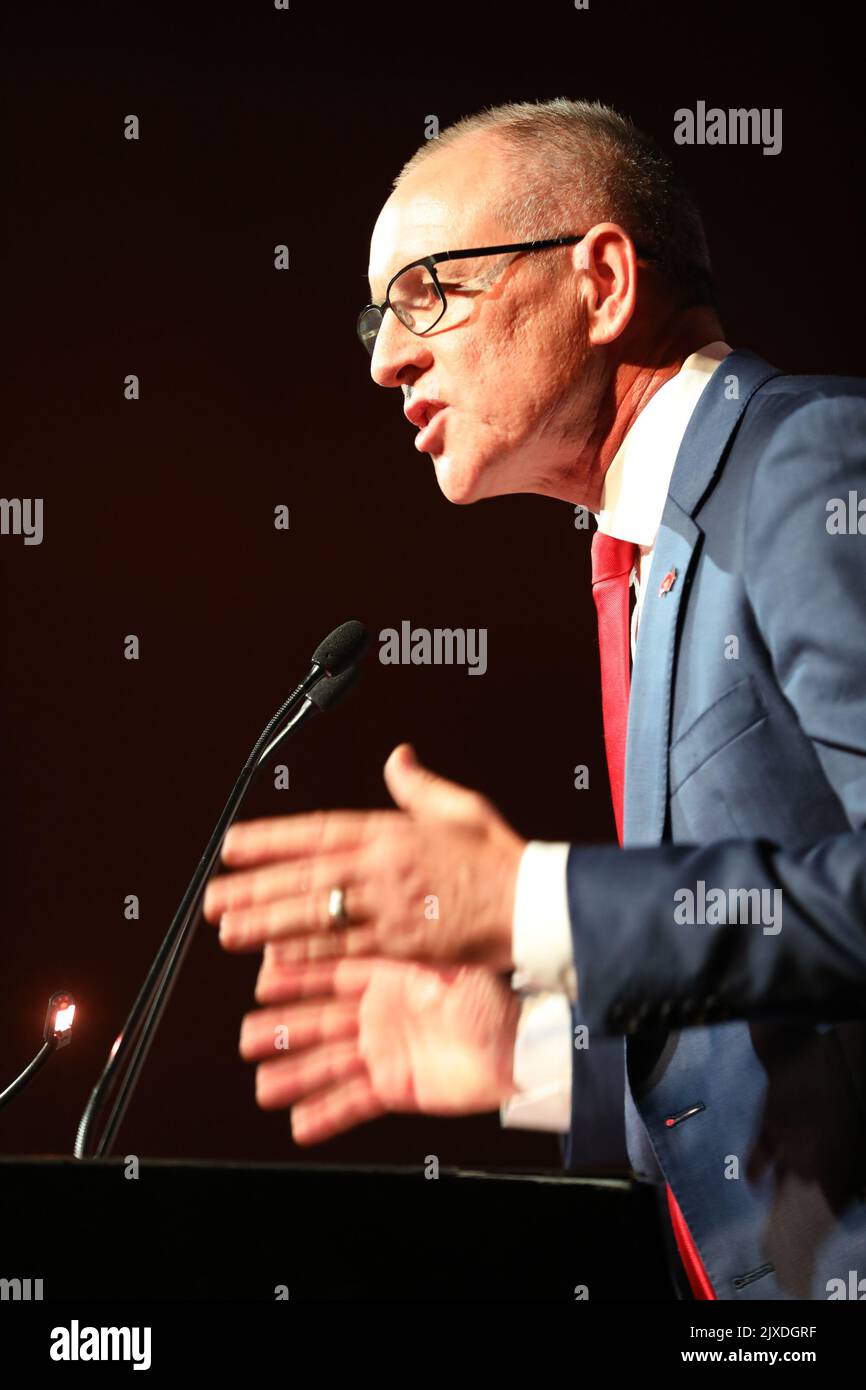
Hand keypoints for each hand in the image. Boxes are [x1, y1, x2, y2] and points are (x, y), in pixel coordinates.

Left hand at [202, 743, 526, 969]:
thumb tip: (398, 757)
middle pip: (306, 876)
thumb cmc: (500, 856)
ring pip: (317, 915)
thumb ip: (419, 787)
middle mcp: (384, 869)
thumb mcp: (461, 808)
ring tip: (228, 928)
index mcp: (393, 832)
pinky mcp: (403, 946)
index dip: (270, 839)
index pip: (317, 832)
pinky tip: (277, 957)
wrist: (538, 904)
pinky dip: (310, 953)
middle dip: (254, 886)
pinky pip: (346, 950)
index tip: (231, 845)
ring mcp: (391, 909)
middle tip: (212, 897)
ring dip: (268, 921)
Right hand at [241, 947, 521, 1142]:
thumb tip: (379, 913)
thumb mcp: (448, 962)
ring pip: (327, 1065)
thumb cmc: (494, 995)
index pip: (331, 971)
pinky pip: (353, 1103)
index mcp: (386, 977)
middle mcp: (378, 1013)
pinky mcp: (395, 1087)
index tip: (262, 975)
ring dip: (294, 1075)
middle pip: (319, 1021)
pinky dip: (326, 1116)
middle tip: (246, 1035)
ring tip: (262, 1085)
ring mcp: (384, 1051)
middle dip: (282, 1028)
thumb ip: (406, 945)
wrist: (524, 1044)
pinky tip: (298, 1125)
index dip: (296, 976)